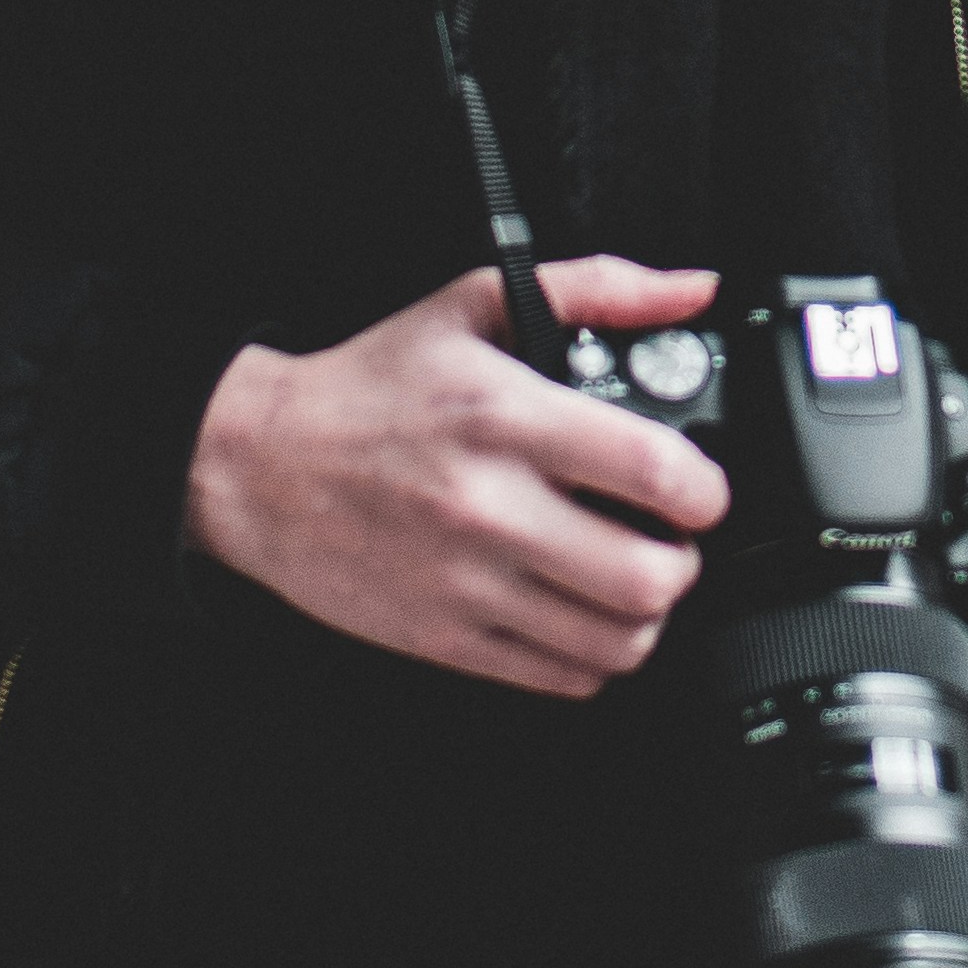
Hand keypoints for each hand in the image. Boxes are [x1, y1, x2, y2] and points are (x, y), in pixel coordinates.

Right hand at [183, 256, 731, 698]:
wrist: (264, 465)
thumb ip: (598, 289)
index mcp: (505, 419)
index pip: (649, 471)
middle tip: (671, 538)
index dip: (704, 489)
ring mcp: (469, 584)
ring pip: (614, 641)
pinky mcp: (448, 639)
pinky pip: (561, 678)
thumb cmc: (374, 386)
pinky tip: (582, 610)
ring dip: (646, 613)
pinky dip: (594, 655)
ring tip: (632, 576)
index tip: (700, 488)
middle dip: (683, 561)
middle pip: (645, 576)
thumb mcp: (478, 305)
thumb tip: (690, 289)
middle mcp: (491, 507)